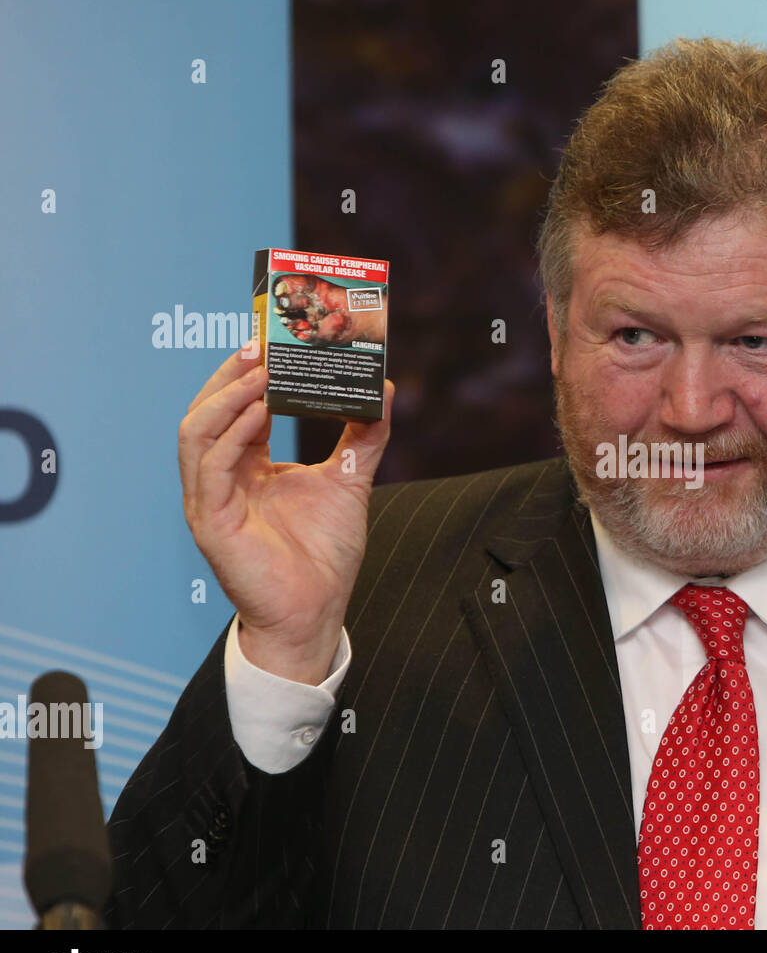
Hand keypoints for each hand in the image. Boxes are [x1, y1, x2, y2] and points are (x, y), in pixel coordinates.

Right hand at [178, 341, 394, 682]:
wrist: (316, 613)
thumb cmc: (324, 555)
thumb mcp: (350, 481)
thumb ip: (364, 437)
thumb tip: (384, 388)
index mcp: (248, 467)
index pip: (236, 406)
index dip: (249, 371)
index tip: (273, 339)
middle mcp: (222, 478)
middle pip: (208, 410)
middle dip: (231, 373)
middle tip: (262, 341)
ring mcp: (211, 499)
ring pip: (196, 431)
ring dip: (226, 395)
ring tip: (261, 369)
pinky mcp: (212, 522)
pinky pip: (210, 467)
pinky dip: (231, 434)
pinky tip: (259, 412)